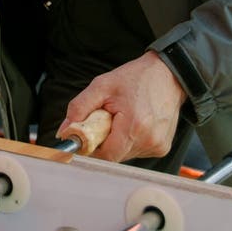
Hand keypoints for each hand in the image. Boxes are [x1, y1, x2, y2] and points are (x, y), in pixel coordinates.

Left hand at [56, 51, 186, 162]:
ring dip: (117, 140)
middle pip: (114, 155)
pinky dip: (130, 140)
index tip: (87, 134)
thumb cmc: (135, 78)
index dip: (92, 147)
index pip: (105, 155)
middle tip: (106, 119)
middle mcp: (149, 140)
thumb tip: (65, 131)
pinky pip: (137, 150)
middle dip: (104, 141)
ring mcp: (158, 146)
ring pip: (125, 154)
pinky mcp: (162, 148)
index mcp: (134, 126)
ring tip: (123, 117)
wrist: (167, 75)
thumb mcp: (102, 86)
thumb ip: (79, 108)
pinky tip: (134, 121)